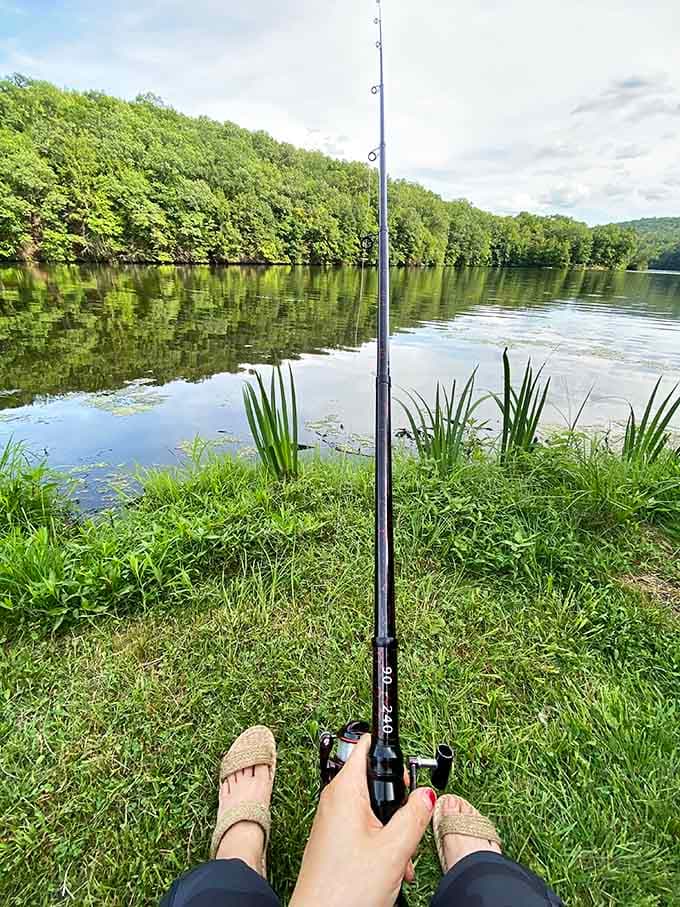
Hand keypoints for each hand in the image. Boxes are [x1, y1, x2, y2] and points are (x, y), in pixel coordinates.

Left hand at [290, 734, 435, 906]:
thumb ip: (414, 816)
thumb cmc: (344, 889)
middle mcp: (335, 800)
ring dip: (393, 830)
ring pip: (372, 811)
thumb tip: (426, 795)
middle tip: (411, 822)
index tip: (405, 757)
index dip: (388, 748)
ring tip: (401, 857)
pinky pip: (363, 830)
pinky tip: (391, 868)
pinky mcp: (334, 841)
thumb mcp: (394, 849)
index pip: (365, 747)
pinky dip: (381, 843)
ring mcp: (333, 821)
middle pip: (374, 782)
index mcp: (345, 791)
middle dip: (398, 804)